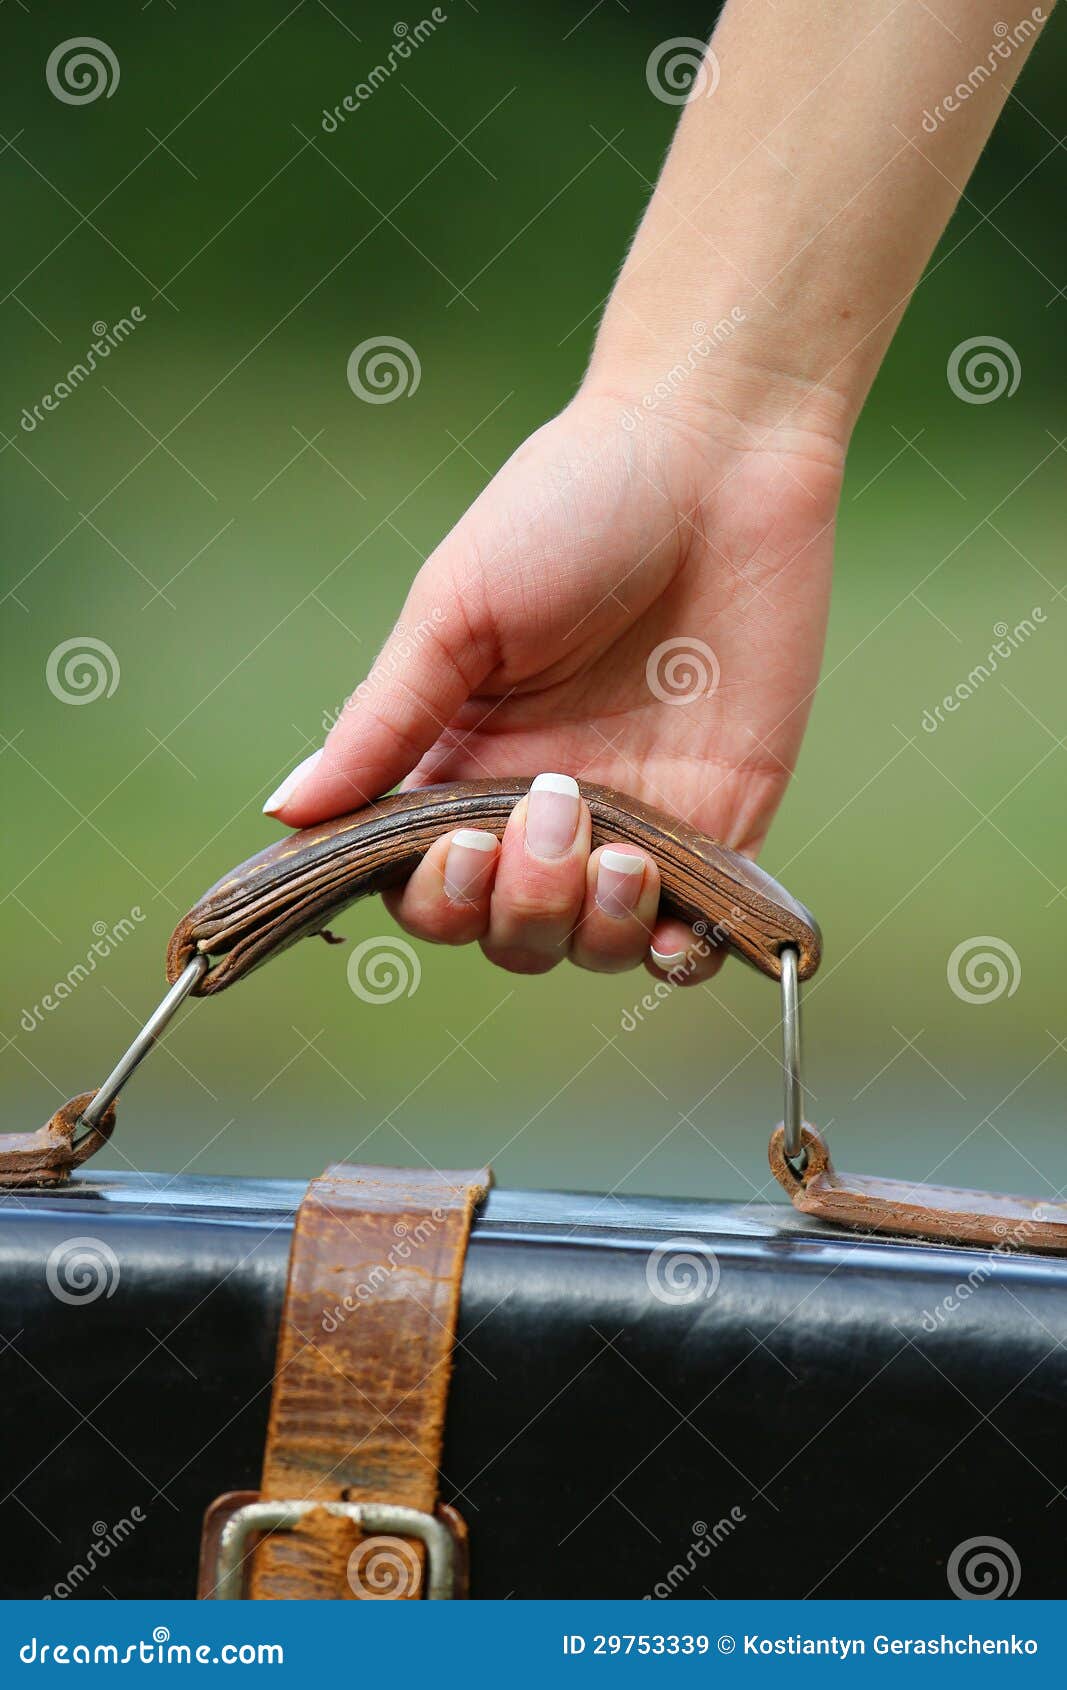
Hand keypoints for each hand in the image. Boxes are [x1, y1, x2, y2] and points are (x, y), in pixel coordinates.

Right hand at [263, 385, 843, 980]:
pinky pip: (693, 935)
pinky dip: (677, 956)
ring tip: (619, 850)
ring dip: (592, 926)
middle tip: (550, 805)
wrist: (718, 452)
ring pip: (590, 946)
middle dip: (515, 905)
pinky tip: (671, 922)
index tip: (459, 845)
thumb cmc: (572, 506)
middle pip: (503, 931)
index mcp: (465, 760)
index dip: (433, 894)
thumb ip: (381, 723)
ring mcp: (636, 820)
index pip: (423, 881)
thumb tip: (285, 811)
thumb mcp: (456, 611)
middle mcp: (543, 806)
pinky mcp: (721, 821)